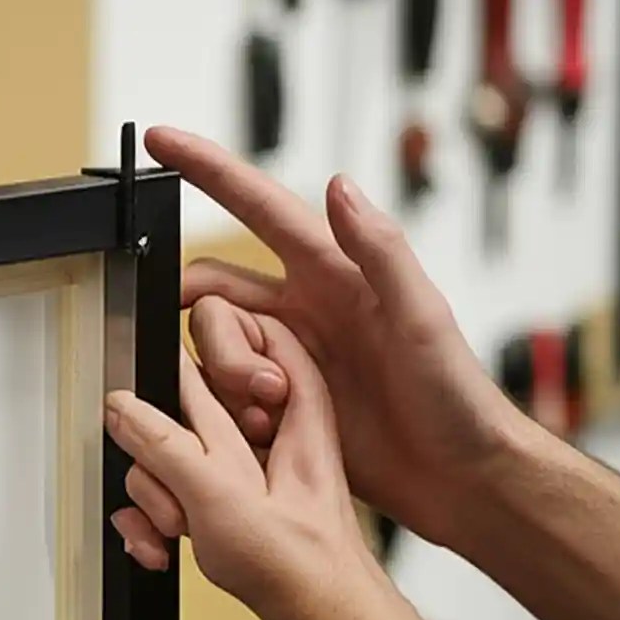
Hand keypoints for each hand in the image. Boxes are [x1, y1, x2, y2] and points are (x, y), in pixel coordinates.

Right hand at [106, 318, 458, 619]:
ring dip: (154, 492)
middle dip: (157, 444)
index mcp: (285, 394)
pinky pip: (164, 481)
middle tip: (176, 484)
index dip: (202, 352)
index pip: (232, 328)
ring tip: (179, 523)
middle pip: (178, 394)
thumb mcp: (222, 492)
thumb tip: (122, 406)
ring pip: (163, 444)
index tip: (180, 390)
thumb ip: (166, 444)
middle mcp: (257, 419)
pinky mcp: (214, 490)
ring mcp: (234, 456)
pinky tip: (162, 541)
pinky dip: (153, 516)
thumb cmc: (302, 559)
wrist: (312, 614)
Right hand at [150, 126, 534, 544]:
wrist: (459, 480)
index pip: (257, 204)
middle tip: (258, 382)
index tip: (160, 139)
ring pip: (210, 341)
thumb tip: (337, 185)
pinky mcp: (278, 400)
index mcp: (333, 272)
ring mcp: (287, 353)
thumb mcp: (422, 318)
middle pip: (211, 287)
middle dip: (208, 325)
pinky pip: (220, 388)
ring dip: (224, 374)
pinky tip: (265, 433)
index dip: (206, 168)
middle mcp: (302, 305)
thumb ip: (381, 250)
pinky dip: (225, 406)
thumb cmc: (456, 398)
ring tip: (273, 415)